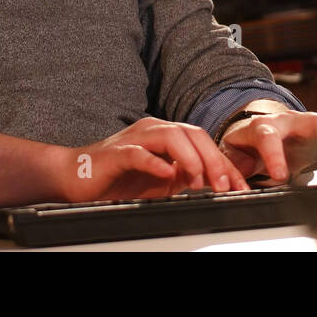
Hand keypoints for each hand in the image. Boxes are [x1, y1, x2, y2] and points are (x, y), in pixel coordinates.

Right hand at [58, 117, 253, 202]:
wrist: (76, 177)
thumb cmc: (117, 178)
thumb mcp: (160, 180)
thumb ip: (185, 176)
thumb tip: (214, 181)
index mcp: (166, 134)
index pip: (203, 142)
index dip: (225, 163)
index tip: (240, 186)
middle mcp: (152, 130)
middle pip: (192, 134)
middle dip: (214, 160)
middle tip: (226, 186)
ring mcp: (134, 139)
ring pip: (171, 137)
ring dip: (190, 159)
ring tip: (199, 182)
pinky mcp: (116, 154)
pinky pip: (139, 153)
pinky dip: (155, 163)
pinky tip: (166, 174)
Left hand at [218, 110, 316, 186]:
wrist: (254, 128)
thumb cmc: (245, 143)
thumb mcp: (233, 152)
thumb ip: (235, 165)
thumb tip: (233, 180)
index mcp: (264, 126)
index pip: (269, 136)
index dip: (276, 155)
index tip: (282, 176)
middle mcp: (289, 121)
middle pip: (314, 122)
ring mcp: (307, 124)